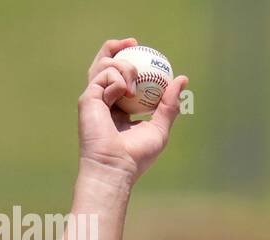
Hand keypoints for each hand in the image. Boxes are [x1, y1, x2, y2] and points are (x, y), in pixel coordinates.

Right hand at [77, 37, 188, 182]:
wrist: (117, 167)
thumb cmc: (137, 154)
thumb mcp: (160, 127)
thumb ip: (170, 104)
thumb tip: (182, 79)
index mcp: (118, 107)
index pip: (120, 77)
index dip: (129, 60)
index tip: (143, 50)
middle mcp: (103, 100)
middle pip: (105, 65)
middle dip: (115, 48)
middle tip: (133, 42)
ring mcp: (93, 98)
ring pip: (104, 66)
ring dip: (123, 66)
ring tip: (133, 84)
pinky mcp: (87, 99)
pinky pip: (103, 76)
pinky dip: (117, 79)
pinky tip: (124, 91)